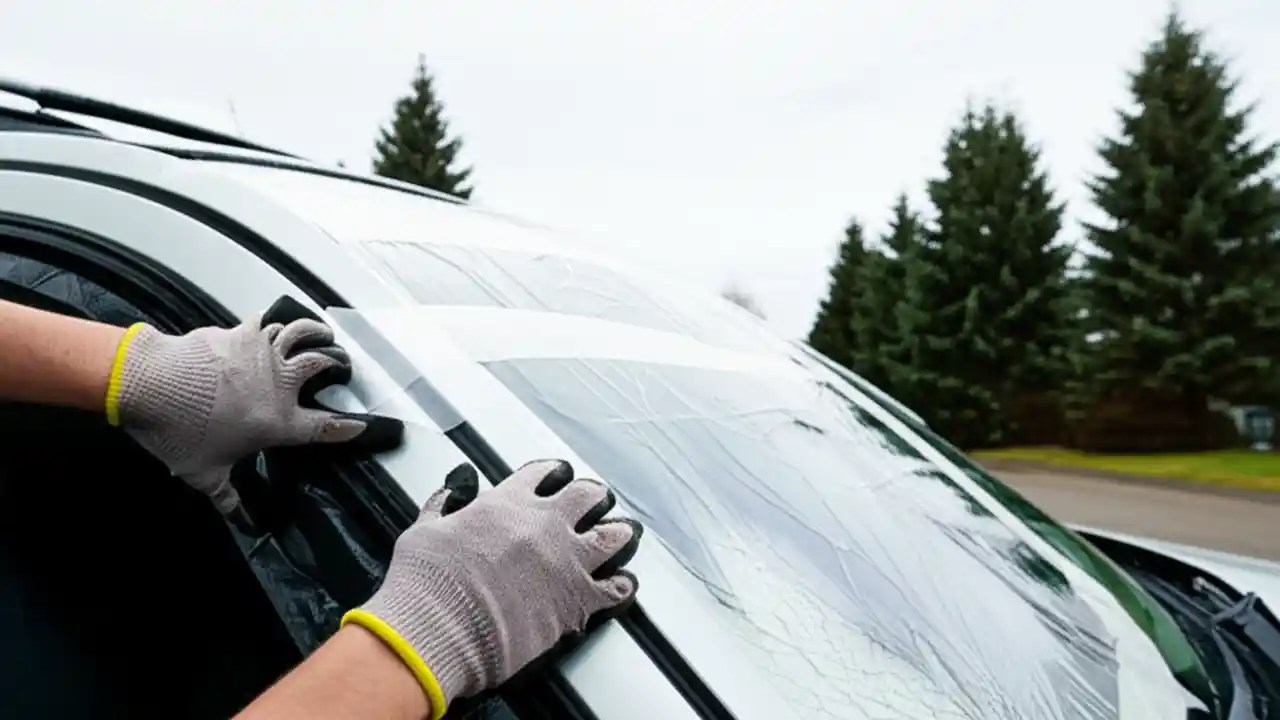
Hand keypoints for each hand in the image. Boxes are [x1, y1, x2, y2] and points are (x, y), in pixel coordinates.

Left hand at [108, 295, 402, 513]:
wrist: (148, 383)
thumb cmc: (178, 432)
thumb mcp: (204, 474)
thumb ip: (229, 499)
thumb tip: (244, 524)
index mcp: (278, 422)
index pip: (326, 427)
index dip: (349, 428)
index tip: (363, 426)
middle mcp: (279, 383)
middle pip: (321, 365)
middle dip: (336, 363)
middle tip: (341, 364)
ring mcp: (262, 352)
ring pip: (301, 334)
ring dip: (316, 333)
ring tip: (324, 335)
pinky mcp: (240, 333)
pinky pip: (267, 323)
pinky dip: (276, 324)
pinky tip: (274, 326)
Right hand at [342, 460, 641, 719]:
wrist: (437, 630)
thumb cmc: (426, 584)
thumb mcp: (424, 530)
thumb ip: (445, 502)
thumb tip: (457, 484)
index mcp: (507, 503)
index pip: (543, 473)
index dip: (553, 473)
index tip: (558, 476)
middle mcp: (544, 526)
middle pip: (588, 497)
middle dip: (594, 498)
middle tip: (596, 502)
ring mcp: (566, 562)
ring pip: (613, 537)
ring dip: (619, 534)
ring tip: (624, 534)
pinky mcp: (576, 601)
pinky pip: (615, 588)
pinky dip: (622, 586)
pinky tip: (624, 584)